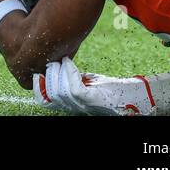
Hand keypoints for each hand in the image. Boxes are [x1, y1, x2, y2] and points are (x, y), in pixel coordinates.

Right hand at [34, 57, 156, 115]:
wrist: (133, 96)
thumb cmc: (111, 89)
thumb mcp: (85, 83)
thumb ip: (71, 79)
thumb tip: (55, 63)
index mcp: (71, 104)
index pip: (45, 101)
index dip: (37, 88)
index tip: (36, 72)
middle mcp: (75, 108)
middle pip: (51, 94)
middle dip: (47, 75)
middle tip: (51, 61)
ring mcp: (84, 106)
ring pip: (60, 91)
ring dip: (57, 72)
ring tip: (60, 60)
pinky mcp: (92, 100)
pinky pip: (73, 87)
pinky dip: (68, 72)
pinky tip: (68, 62)